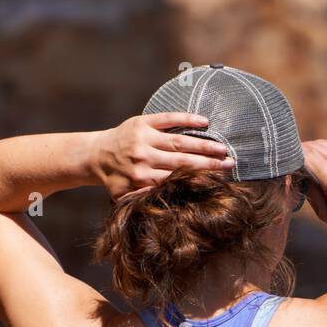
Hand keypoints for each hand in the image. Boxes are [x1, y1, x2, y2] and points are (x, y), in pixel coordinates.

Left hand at [90, 114, 233, 200]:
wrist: (96, 154)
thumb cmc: (115, 179)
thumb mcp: (124, 197)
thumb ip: (142, 202)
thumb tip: (165, 208)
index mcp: (142, 177)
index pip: (177, 178)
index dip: (198, 179)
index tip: (219, 181)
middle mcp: (144, 157)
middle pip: (183, 160)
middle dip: (208, 162)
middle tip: (230, 163)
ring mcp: (144, 137)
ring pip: (179, 141)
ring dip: (203, 144)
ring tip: (223, 148)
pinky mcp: (142, 122)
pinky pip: (167, 118)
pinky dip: (186, 119)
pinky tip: (204, 121)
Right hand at [301, 140, 326, 239]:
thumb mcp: (325, 213)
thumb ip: (309, 191)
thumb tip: (298, 175)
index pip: (305, 156)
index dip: (292, 159)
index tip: (285, 167)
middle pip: (312, 147)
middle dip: (299, 153)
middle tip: (291, 164)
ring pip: (323, 144)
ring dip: (311, 150)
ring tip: (305, 163)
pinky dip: (325, 152)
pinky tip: (323, 163)